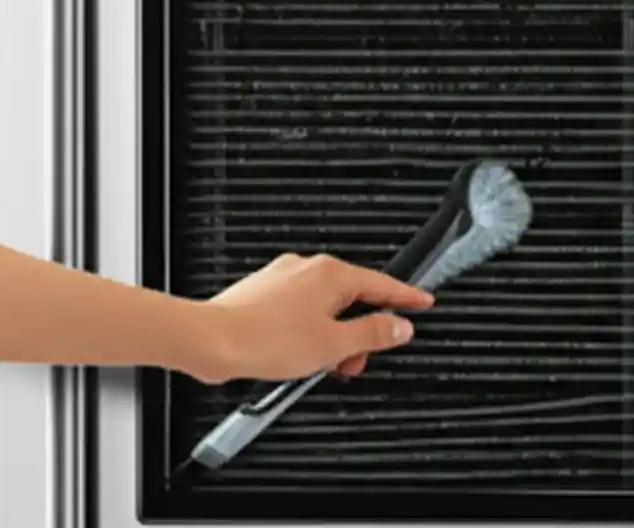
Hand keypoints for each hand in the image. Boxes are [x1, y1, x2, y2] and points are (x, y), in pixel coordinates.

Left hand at [189, 253, 434, 383]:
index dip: (406, 298)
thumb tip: (398, 326)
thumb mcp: (332, 345)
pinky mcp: (263, 294)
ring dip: (331, 337)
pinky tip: (296, 357)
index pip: (382, 284)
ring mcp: (283, 279)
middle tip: (353, 362)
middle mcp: (306, 268)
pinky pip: (300, 311)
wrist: (210, 340)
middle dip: (358, 333)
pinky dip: (307, 333)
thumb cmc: (264, 339)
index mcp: (330, 274)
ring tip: (318, 365)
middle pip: (352, 299)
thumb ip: (372, 335)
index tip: (423, 302)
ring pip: (324, 308)